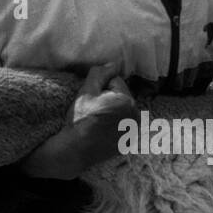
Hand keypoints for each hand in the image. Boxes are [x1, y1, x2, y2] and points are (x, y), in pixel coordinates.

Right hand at [20, 63, 136, 178]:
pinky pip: (123, 125)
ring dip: (113, 111)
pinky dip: (115, 125)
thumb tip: (113, 63)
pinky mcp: (129, 142)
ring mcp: (133, 131)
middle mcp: (136, 116)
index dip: (100, 87)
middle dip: (109, 99)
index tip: (91, 99)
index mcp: (128, 101)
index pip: (116, 82)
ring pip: (122, 111)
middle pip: (121, 97)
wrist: (76, 149)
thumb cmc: (80, 119)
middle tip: (93, 110)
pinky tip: (102, 130)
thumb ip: (100, 73)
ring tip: (97, 120)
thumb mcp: (86, 91)